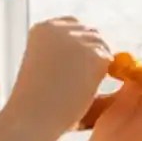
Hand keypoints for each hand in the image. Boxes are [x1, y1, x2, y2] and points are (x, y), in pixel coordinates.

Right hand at [7, 17, 110, 134]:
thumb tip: (98, 49)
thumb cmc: (36, 100)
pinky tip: (86, 89)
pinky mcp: (95, 55)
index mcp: (43, 28)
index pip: (73, 24)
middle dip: (92, 52)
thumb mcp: (44, 64)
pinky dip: (102, 75)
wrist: (33, 116)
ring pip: (102, 47)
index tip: (77, 62)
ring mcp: (78, 39)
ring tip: (80, 87)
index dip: (79, 43)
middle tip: (84, 78)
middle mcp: (60, 27)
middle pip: (91, 33)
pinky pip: (108, 61)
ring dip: (98, 65)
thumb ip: (65, 51)